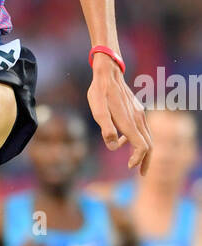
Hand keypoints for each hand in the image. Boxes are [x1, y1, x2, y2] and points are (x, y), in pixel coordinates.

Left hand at [87, 55, 152, 173]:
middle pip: (149, 144)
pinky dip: (135, 139)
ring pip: (147, 137)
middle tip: (140, 173)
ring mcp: (139, 114)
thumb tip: (112, 146)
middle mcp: (138, 118)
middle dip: (146, 160)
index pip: (142, 145)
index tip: (129, 167)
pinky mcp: (136, 110)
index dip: (138, 159)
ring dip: (142, 151)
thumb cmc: (100, 91)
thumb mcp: (97, 110)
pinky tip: (120, 141)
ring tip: (133, 163)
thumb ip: (106, 128)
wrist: (107, 72)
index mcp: (129, 121)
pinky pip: (141, 129)